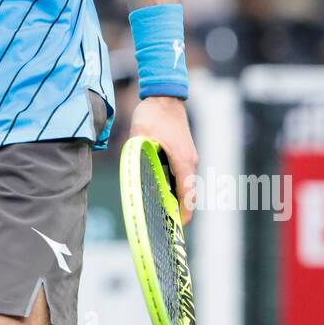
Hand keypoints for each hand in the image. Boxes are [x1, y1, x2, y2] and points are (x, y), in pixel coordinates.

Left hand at [129, 95, 198, 224]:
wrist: (165, 96)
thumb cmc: (153, 114)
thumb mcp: (140, 136)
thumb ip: (138, 157)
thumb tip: (133, 177)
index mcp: (182, 161)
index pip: (187, 195)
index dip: (183, 214)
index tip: (176, 228)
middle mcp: (190, 161)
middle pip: (187, 194)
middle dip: (177, 210)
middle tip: (162, 225)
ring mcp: (189, 157)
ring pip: (185, 185)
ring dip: (176, 199)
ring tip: (160, 212)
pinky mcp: (184, 153)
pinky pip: (182, 176)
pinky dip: (175, 187)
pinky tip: (160, 192)